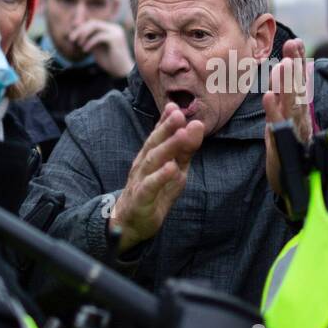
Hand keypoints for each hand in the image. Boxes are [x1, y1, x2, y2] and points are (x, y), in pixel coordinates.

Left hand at [70, 19, 133, 77]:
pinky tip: (85, 50)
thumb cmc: (109, 62)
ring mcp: (116, 32)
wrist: (122, 72)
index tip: (72, 38)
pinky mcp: (115, 39)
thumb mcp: (96, 48)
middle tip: (71, 40)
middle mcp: (114, 28)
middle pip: (93, 23)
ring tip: (79, 45)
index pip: (93, 23)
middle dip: (80, 30)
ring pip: (95, 26)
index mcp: (110, 29)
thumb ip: (88, 39)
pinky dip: (90, 42)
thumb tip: (75, 33)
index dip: (81, 28)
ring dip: (84, 34)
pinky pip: (99, 36)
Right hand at [109, 102, 204, 251]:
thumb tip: (196, 125)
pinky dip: (160, 177)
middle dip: (167, 128)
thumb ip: (185, 149)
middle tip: (179, 114)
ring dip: (167, 146)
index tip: (176, 105)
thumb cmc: (155, 192)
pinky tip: (172, 168)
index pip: (158, 134)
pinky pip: (150, 186)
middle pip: (154, 143)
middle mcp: (143, 164)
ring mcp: (140, 181)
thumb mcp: (175, 170)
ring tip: (181, 134)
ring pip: (153, 161)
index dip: (165, 120)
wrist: (130, 222)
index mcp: (150, 155)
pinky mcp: (141, 199)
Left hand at [263, 38, 313, 196]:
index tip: (296, 41)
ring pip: (291, 106)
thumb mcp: (285, 120)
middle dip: (295, 67)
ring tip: (283, 66)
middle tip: (292, 45)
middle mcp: (299, 120)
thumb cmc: (290, 150)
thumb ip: (285, 97)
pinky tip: (270, 97)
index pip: (299, 83)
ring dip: (288, 85)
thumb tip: (284, 71)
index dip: (298, 62)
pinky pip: (278, 128)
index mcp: (299, 111)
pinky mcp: (283, 148)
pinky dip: (274, 112)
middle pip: (298, 89)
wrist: (292, 185)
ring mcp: (292, 134)